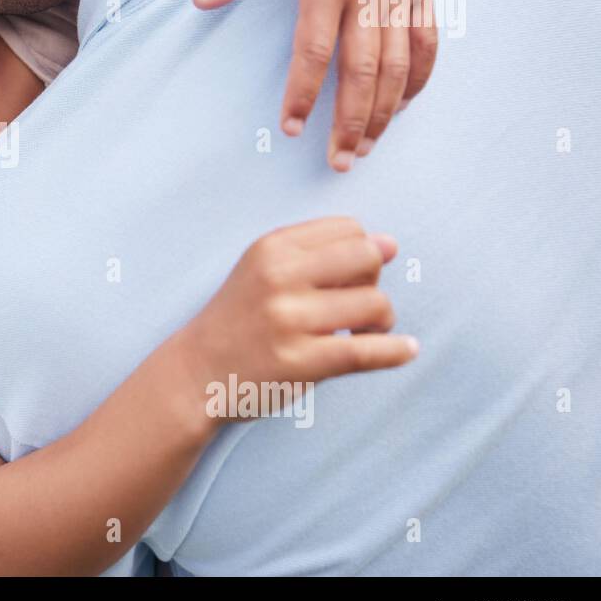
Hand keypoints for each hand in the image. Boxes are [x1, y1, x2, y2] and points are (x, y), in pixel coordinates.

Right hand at [178, 217, 417, 422]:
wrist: (196, 371)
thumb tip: (389, 244)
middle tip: (359, 302)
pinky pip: (368, 351)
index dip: (361, 249)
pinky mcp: (301, 361)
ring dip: (383, 320)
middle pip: (367, 257)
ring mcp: (290, 320)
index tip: (349, 275)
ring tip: (364, 332)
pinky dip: (396, 351)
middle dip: (376, 278)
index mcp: (271, 248)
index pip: (348, 228)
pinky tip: (405, 350)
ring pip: (375, 304)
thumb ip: (317, 254)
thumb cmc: (238, 320)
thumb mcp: (261, 269)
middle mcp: (279, 278)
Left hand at [193, 0, 437, 172]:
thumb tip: (198, 2)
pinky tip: (400, 108)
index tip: (290, 127)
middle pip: (363, 69)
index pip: (314, 48)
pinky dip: (418, 80)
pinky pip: (427, 45)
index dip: (303, 91)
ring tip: (366, 148)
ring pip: (399, 66)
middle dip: (351, 119)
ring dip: (384, 111)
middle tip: (338, 160)